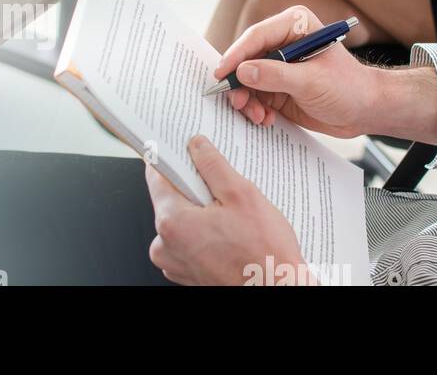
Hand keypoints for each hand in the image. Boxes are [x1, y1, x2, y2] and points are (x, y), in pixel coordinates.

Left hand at [146, 136, 306, 284]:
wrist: (279, 289)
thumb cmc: (264, 253)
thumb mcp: (241, 195)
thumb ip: (213, 165)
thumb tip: (197, 146)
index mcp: (172, 222)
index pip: (157, 177)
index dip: (171, 159)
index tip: (182, 150)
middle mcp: (165, 245)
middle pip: (171, 200)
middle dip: (194, 189)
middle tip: (222, 188)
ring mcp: (175, 262)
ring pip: (182, 221)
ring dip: (201, 213)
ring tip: (232, 216)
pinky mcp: (187, 273)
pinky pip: (189, 242)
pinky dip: (205, 233)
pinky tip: (230, 233)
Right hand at [214, 6, 383, 138]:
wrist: (365, 110)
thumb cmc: (348, 88)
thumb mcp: (311, 81)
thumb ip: (276, 75)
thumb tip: (243, 72)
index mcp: (294, 26)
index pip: (256, 37)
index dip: (236, 55)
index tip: (222, 74)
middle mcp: (282, 42)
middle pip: (245, 59)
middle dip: (240, 83)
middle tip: (237, 102)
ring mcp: (277, 65)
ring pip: (246, 80)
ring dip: (247, 101)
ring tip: (258, 116)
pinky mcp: (276, 86)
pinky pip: (254, 96)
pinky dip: (255, 109)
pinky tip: (267, 119)